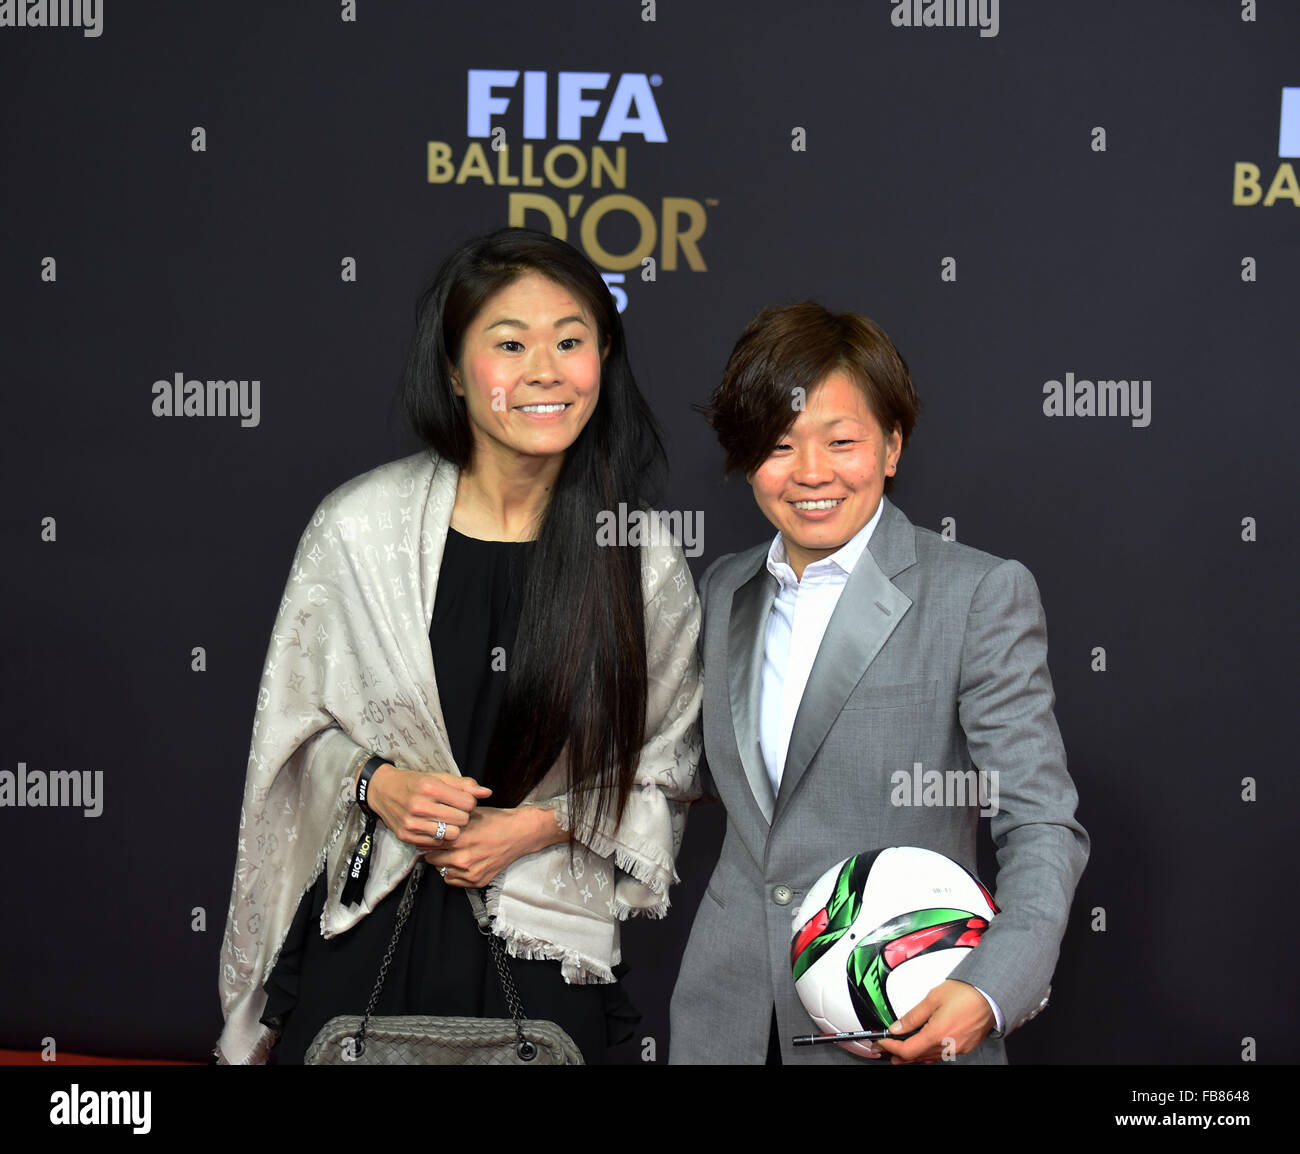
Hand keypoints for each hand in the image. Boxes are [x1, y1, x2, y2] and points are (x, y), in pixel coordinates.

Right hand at [360, 764, 490, 849]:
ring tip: (447, 820)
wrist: (383, 790)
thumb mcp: (439, 777)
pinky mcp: (406, 837)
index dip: (469, 802)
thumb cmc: (415, 783)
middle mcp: (419, 805)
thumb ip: (464, 784)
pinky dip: (439, 837)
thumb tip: (487, 792)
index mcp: (429, 787)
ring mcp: (411, 823)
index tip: (462, 801)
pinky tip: (435, 827)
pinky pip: (436, 844)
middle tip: (455, 811)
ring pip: (451, 835)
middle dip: (463, 816)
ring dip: (453, 828)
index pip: (468, 802)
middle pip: (461, 820)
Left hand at [424, 805, 565, 887]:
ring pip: (441, 870)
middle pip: (432, 859)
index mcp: (461, 838)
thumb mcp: (470, 815)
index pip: (429, 843)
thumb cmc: (496, 821)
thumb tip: (430, 826)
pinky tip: (460, 862)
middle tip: (438, 845)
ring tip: (451, 853)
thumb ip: (450, 822)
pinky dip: (452, 872)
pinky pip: (452, 880)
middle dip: (433, 851)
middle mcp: (464, 858)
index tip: (426, 836)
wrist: (520, 833)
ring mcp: (470, 872)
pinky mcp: (477, 881)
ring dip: (442, 863)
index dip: (426, 839)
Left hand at [873, 979, 994, 1064]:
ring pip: (930, 1057)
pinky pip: (942, 1054)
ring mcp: (958, 1048)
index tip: (883, 1042)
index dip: (891, 1047)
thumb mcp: (932, 998)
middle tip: (887, 1051)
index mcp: (937, 1034)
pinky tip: (924, 1050)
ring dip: (914, 1056)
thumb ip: (913, 1016)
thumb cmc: (965, 993)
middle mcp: (948, 1045)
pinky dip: (929, 1053)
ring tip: (901, 1054)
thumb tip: (897, 1026)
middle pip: (918, 1056)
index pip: (908, 1050)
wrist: (990, 994)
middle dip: (900, 1054)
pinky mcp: (965, 1046)